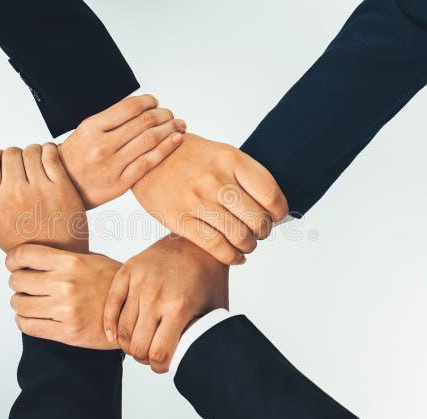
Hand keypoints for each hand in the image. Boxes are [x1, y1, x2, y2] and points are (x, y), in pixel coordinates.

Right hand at [0, 143, 87, 252]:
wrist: (58, 256)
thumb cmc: (28, 245)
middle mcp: (15, 193)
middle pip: (9, 153)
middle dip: (14, 156)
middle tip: (21, 165)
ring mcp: (39, 188)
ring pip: (31, 150)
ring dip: (32, 152)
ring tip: (36, 162)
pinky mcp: (61, 186)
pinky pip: (51, 154)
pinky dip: (48, 150)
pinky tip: (48, 156)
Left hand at [6, 244, 119, 349]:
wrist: (133, 314)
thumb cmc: (111, 284)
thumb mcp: (91, 260)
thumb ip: (62, 258)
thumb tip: (29, 257)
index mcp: (72, 262)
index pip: (24, 255)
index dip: (12, 259)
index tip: (13, 264)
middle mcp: (66, 285)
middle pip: (17, 281)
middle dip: (17, 283)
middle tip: (23, 285)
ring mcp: (66, 310)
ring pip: (20, 305)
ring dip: (19, 303)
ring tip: (27, 302)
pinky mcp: (67, 332)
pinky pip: (29, 326)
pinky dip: (23, 321)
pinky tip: (29, 317)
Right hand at [59, 94, 185, 208]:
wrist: (62, 187)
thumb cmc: (76, 157)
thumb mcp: (85, 132)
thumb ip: (110, 121)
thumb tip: (141, 108)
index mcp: (92, 127)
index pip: (129, 107)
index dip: (148, 101)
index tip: (155, 102)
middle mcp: (101, 145)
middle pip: (143, 122)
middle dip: (163, 115)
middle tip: (171, 115)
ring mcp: (111, 165)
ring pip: (149, 140)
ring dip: (169, 129)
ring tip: (179, 125)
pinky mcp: (119, 184)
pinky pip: (148, 163)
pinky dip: (165, 149)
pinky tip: (176, 140)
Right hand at [103, 235, 228, 372]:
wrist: (199, 241)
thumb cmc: (209, 277)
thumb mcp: (215, 309)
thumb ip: (204, 334)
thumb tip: (196, 359)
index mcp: (180, 307)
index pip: (158, 354)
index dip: (160, 367)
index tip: (163, 365)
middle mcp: (156, 295)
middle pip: (137, 346)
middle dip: (143, 358)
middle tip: (149, 355)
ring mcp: (140, 282)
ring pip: (122, 330)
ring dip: (128, 344)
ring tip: (138, 344)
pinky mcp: (128, 270)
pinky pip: (110, 304)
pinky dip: (109, 325)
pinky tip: (114, 335)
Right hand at [132, 133, 287, 264]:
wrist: (147, 155)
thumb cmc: (189, 157)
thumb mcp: (220, 153)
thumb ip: (244, 176)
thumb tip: (272, 208)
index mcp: (231, 159)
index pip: (270, 194)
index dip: (279, 212)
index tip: (276, 217)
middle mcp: (215, 179)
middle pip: (257, 219)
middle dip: (263, 231)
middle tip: (258, 232)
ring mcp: (196, 200)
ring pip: (239, 236)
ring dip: (248, 246)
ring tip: (245, 243)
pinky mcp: (178, 218)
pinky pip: (215, 246)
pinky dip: (231, 257)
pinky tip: (234, 256)